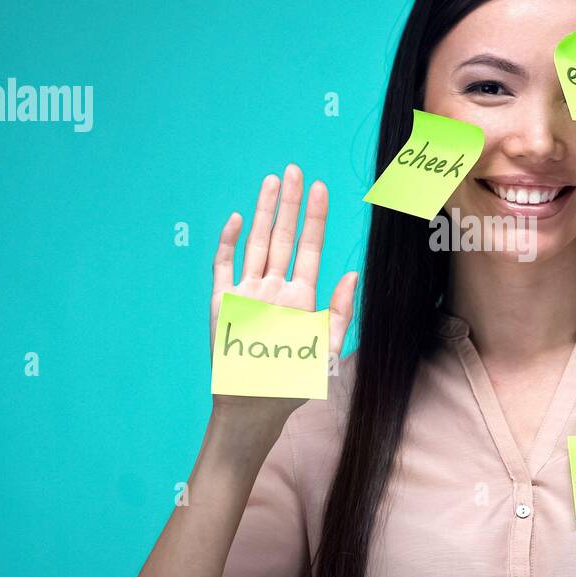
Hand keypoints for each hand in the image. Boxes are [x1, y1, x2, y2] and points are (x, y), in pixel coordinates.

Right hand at [210, 164, 357, 412]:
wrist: (254, 407)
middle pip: (282, 236)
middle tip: (294, 169)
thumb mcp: (326, 349)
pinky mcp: (223, 302)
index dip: (315, 218)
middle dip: (288, 203)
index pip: (310, 248)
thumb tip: (352, 273)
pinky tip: (236, 219)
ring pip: (256, 243)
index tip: (321, 188)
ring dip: (262, 212)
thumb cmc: (292, 382)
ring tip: (271, 181)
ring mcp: (248, 292)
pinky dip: (228, 242)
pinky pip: (224, 266)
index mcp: (301, 296)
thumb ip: (340, 312)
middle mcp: (274, 288)